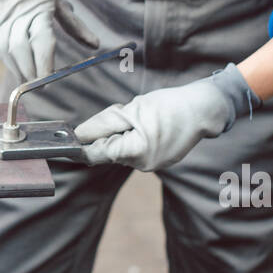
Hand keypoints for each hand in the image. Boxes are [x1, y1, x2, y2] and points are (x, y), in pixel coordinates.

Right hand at [0, 0, 98, 81]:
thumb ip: (74, 25)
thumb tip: (94, 45)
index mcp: (38, 7)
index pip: (42, 42)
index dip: (45, 64)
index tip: (51, 79)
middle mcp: (16, 13)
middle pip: (21, 50)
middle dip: (30, 72)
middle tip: (40, 84)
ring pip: (5, 50)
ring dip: (17, 67)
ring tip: (29, 77)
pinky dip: (5, 56)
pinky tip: (15, 62)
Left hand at [76, 63, 260, 170]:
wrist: (203, 109)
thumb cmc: (168, 106)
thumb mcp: (131, 109)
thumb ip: (103, 124)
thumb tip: (79, 135)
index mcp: (135, 152)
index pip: (96, 154)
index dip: (81, 145)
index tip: (69, 138)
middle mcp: (142, 165)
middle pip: (109, 151)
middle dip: (108, 133)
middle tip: (124, 114)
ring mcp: (153, 166)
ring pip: (122, 150)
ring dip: (122, 134)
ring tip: (142, 117)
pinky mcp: (159, 162)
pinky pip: (136, 150)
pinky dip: (135, 137)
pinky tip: (150, 124)